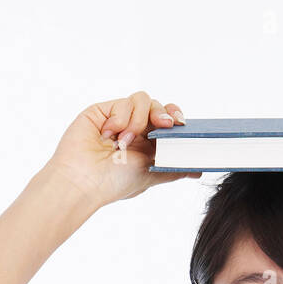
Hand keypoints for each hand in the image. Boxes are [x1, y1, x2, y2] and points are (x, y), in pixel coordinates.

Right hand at [44, 91, 201, 208]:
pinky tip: (109, 135)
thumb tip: (198, 170)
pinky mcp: (102, 110)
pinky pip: (122, 102)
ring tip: (125, 142)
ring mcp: (118, 118)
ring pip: (142, 100)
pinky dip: (120, 118)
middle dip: (164, 114)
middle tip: (165, 125)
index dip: (177, 118)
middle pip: (158, 107)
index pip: (168, 122)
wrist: (84, 181)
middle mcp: (134, 129)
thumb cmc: (114, 183)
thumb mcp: (151, 175)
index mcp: (147, 144)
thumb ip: (173, 168)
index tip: (182, 124)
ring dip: (138, 120)